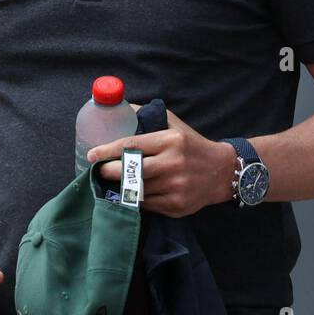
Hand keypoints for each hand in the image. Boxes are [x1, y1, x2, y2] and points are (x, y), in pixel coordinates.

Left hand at [86, 109, 236, 217]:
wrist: (222, 172)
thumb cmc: (191, 146)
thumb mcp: (174, 125)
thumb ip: (148, 116)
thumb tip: (119, 108)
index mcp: (170, 141)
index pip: (132, 145)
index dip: (107, 151)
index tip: (92, 154)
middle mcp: (173, 164)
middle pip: (131, 171)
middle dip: (109, 171)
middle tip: (98, 170)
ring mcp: (175, 187)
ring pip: (136, 191)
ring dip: (120, 187)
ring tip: (111, 182)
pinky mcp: (176, 206)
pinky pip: (146, 205)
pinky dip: (135, 200)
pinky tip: (130, 193)